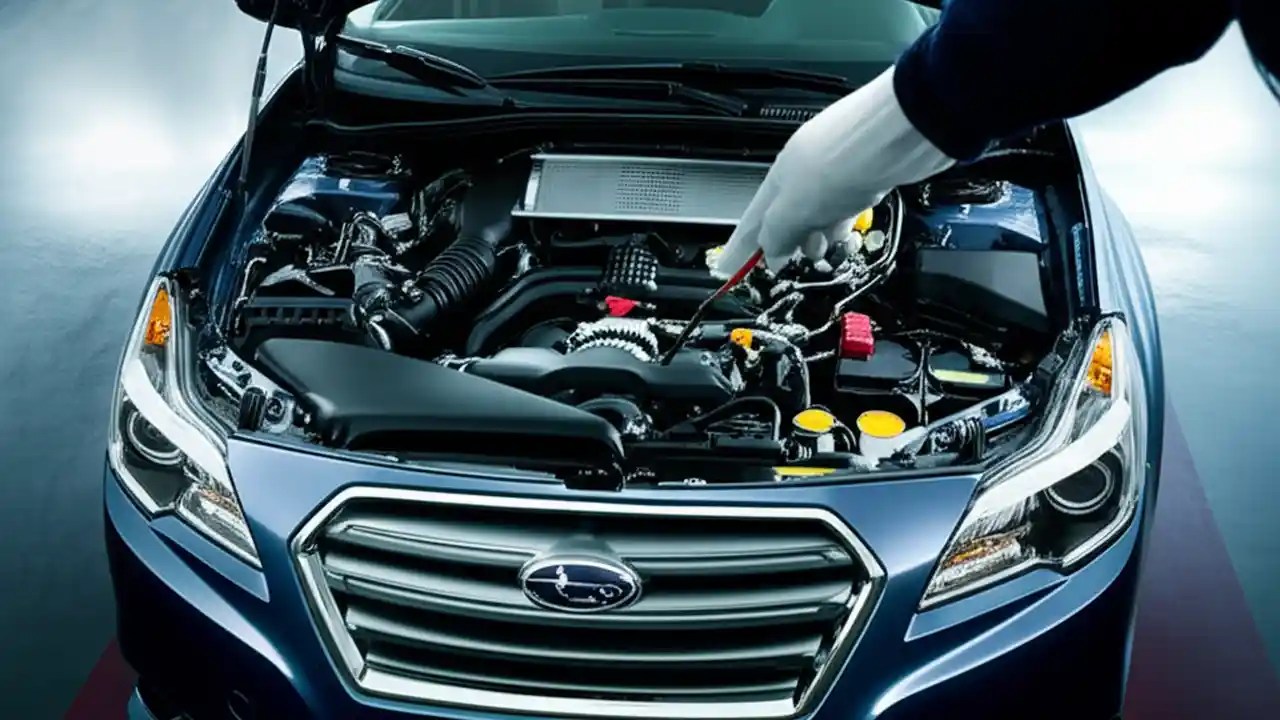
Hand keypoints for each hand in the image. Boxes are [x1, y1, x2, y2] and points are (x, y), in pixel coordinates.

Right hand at [713, 66, 955, 276]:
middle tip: (783, 267)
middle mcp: (804, 171)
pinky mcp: (867, 172)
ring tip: (821, 254)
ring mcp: (836, 171)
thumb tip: (770, 253)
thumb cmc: (843, 163)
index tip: (731, 269)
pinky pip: (846, 203)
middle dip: (784, 242)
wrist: (902, 131)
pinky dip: (842, 220)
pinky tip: (848, 231)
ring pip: (818, 211)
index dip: (741, 248)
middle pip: (786, 215)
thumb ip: (778, 232)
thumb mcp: (796, 208)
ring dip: (816, 235)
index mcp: (780, 177)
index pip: (753, 220)